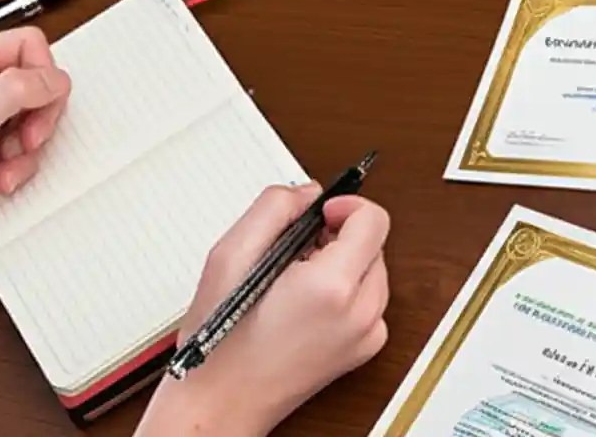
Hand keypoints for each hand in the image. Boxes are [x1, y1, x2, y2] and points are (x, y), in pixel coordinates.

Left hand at [0, 27, 70, 257]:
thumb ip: (12, 93)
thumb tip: (53, 77)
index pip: (28, 44)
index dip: (43, 76)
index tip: (34, 109)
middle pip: (40, 81)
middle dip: (39, 117)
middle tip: (23, 140)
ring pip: (40, 114)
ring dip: (31, 147)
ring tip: (5, 163)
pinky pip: (32, 142)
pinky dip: (24, 163)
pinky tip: (2, 176)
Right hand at [138, 185, 389, 436]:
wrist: (222, 401)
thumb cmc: (222, 341)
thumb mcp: (231, 255)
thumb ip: (274, 207)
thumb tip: (307, 194)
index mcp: (332, 287)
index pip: (373, 220)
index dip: (347, 205)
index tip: (322, 211)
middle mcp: (360, 312)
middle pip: (374, 244)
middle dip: (338, 236)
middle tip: (295, 250)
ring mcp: (366, 335)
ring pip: (372, 271)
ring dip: (341, 263)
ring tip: (294, 279)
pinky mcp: (364, 349)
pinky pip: (368, 301)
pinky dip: (344, 292)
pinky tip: (305, 304)